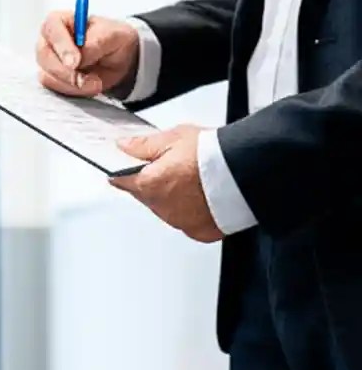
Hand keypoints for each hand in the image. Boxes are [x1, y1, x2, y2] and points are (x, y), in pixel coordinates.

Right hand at [36, 11, 140, 97]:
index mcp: (60, 21)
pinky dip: (73, 90)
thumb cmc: (112, 39)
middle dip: (64, 71)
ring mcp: (48, 61)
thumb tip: (78, 59)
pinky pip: (55, 88)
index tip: (75, 62)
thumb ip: (95, 44)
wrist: (118, 58)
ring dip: (72, 84)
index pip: (51, 28)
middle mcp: (49, 40)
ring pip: (48, 75)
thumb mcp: (112, 36)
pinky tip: (89, 85)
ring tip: (95, 81)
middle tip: (83, 79)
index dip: (61, 45)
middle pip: (44, 55)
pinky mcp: (51, 78)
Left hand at [109, 124, 222, 242]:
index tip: (121, 171)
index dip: (121, 174)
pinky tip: (203, 198)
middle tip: (171, 169)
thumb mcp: (174, 138)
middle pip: (145, 196)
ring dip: (171, 199)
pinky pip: (188, 223)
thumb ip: (144, 145)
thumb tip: (124, 146)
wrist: (247, 172)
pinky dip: (192, 212)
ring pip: (165, 210)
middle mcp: (161, 208)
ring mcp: (180, 222)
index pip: (122, 182)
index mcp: (149, 185)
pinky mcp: (200, 231)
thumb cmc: (213, 154)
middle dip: (151, 184)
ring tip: (191, 181)